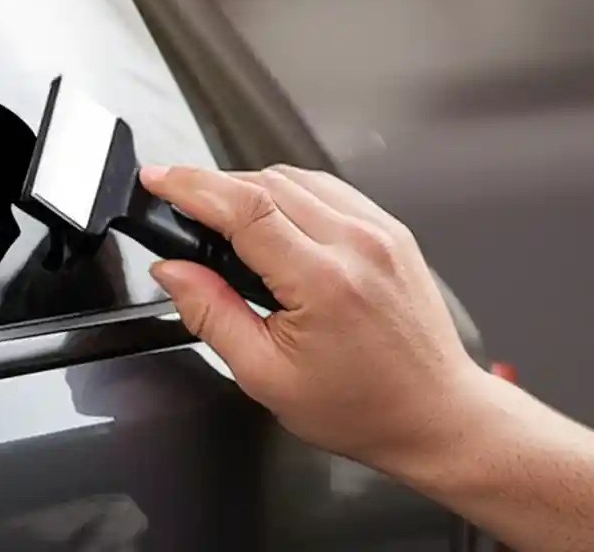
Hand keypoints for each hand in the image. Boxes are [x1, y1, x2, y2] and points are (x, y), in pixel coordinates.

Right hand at [140, 164, 481, 468]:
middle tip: (180, 208)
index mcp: (324, 281)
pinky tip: (272, 222)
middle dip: (211, 186)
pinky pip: (326, 188)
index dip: (191, 185)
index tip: (158, 179)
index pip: (244, 207)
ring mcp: (379, 231)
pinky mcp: (389, 229)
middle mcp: (357, 244)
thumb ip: (210, 314)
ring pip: (295, 177)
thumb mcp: (264, 375)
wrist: (436, 415)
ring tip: (222, 221)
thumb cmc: (361, 407)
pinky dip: (287, 193)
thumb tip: (171, 271)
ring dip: (248, 187)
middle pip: (265, 181)